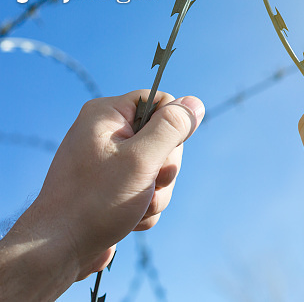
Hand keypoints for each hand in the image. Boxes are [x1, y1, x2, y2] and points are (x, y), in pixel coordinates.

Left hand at [0, 90, 204, 300]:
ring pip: (160, 169)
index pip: (160, 101)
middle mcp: (109, 133)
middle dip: (164, 170)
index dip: (171, 127)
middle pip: (165, 139)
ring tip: (134, 207)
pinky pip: (148, 189)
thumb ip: (171, 128)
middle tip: (148, 184)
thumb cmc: (96, 201)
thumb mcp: (141, 159)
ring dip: (157, 193)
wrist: (61, 249)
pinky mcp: (115, 186)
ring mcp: (112, 162)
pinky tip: (128, 219)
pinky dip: (146, 207)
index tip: (162, 153)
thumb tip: (194, 103)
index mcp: (108, 114)